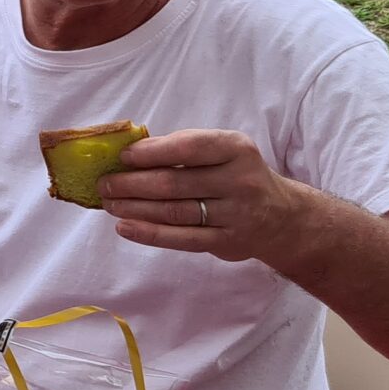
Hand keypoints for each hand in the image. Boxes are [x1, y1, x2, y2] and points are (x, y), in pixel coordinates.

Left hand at [98, 129, 300, 258]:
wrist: (283, 217)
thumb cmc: (238, 176)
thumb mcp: (225, 152)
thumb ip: (186, 149)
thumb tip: (131, 154)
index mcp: (236, 149)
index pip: (189, 147)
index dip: (152, 152)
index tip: (123, 157)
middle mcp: (239, 181)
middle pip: (175, 183)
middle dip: (132, 184)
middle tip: (105, 184)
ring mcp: (235, 214)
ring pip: (174, 212)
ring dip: (135, 208)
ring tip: (109, 203)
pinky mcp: (227, 242)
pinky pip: (182, 238)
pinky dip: (149, 233)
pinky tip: (125, 227)